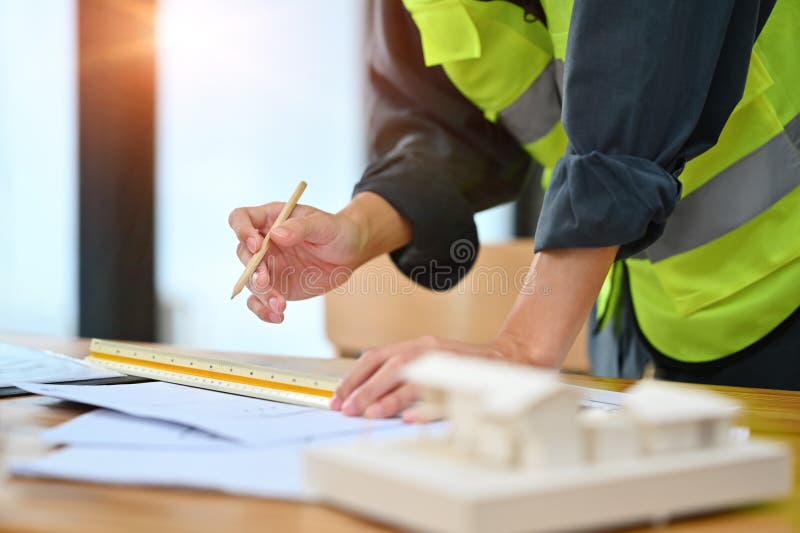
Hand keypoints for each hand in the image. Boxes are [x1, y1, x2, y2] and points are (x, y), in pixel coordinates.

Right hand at [229, 191, 412, 323]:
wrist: (350, 253)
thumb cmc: (337, 231)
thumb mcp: (324, 225)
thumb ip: (300, 228)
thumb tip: (276, 235)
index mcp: (271, 219)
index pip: (241, 218)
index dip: (241, 230)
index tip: (256, 246)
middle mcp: (264, 242)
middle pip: (243, 254)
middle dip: (251, 270)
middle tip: (265, 282)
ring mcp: (268, 265)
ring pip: (250, 281)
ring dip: (261, 295)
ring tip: (280, 306)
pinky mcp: (276, 286)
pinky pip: (260, 300)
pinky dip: (263, 310)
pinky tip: (277, 317)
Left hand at [330, 335, 527, 421]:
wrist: (510, 357)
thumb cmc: (463, 365)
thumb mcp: (428, 362)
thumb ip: (401, 374)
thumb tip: (366, 398)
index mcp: (416, 345)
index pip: (375, 357)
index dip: (353, 378)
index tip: (338, 398)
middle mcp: (428, 349)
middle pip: (390, 366)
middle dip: (365, 389)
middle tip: (347, 410)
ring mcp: (447, 361)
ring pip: (413, 376)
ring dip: (389, 398)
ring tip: (371, 415)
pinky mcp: (466, 376)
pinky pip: (443, 393)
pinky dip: (426, 406)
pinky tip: (411, 419)